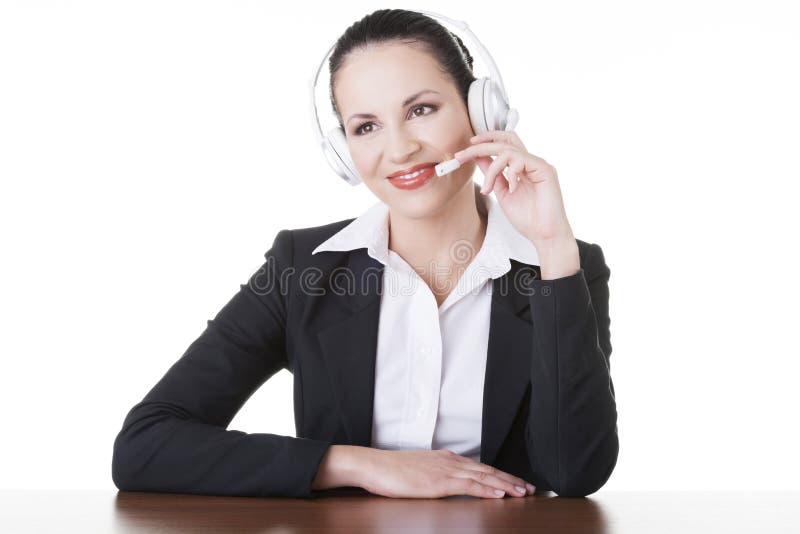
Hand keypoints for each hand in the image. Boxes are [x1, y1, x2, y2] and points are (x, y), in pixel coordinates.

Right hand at [362, 448, 535, 498]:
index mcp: (446, 459)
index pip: (480, 467)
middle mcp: (450, 462)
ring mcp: (446, 471)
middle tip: (530, 488)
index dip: (501, 475)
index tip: (516, 482)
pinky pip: (470, 486)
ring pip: (484, 477)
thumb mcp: (419, 471)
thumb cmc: (391, 471)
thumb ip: (436, 475)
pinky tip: (500, 494)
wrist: (373, 466)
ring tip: (523, 492)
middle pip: (488, 470)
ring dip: (506, 484)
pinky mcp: (439, 482)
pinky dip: (487, 489)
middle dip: (511, 480)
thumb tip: (447, 482)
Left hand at [454, 130, 574, 247]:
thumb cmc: (527, 218)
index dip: (487, 140)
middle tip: (462, 155)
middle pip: (504, 141)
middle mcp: (531, 162)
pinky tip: (512, 189)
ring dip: (492, 168)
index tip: (468, 146)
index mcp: (522, 167)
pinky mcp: (545, 170)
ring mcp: (539, 164)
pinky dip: (511, 173)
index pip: (505, 143)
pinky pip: (521, 160)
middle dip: (480, 146)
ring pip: (508, 151)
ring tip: (488, 189)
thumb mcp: (502, 192)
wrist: (545, 235)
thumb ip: (493, 174)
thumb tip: (478, 157)